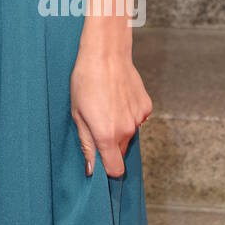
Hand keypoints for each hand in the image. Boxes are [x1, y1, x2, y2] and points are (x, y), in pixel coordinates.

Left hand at [71, 48, 152, 178]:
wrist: (106, 54)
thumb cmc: (86, 81)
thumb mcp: (77, 114)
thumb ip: (86, 144)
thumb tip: (91, 170)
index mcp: (107, 135)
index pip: (115, 170)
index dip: (107, 169)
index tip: (99, 161)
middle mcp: (127, 130)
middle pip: (121, 151)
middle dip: (110, 145)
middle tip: (97, 122)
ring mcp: (139, 119)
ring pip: (129, 134)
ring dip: (119, 128)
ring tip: (106, 106)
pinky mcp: (147, 107)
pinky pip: (137, 119)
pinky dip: (129, 114)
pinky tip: (118, 98)